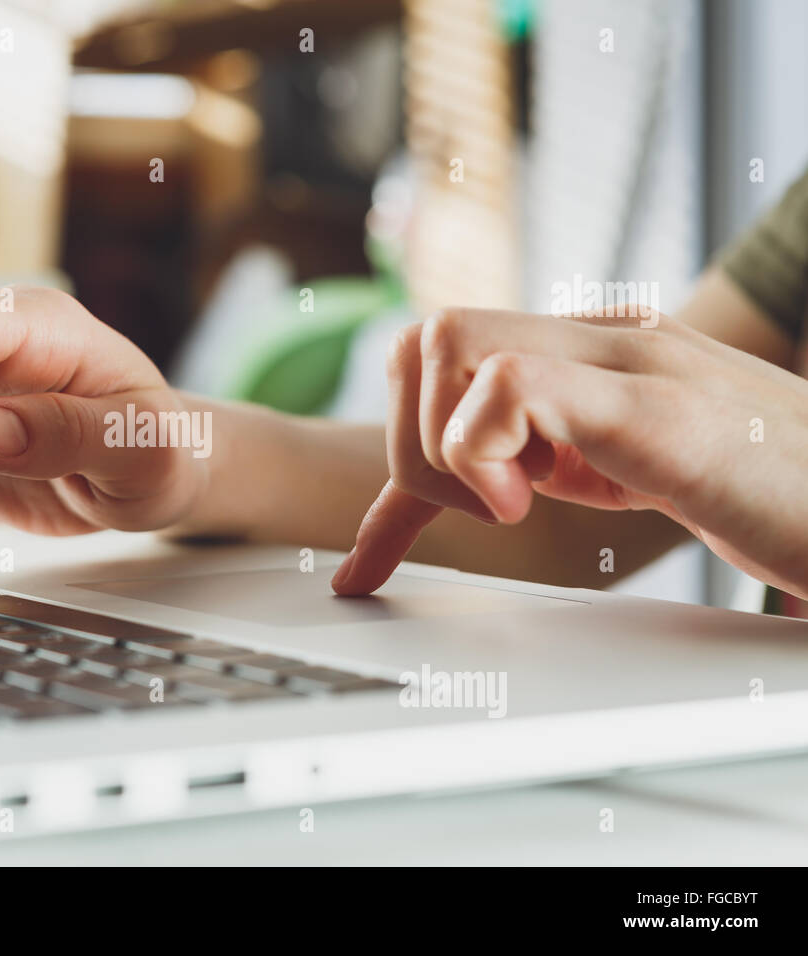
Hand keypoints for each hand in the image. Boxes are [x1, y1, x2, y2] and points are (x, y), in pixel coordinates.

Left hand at [331, 306, 807, 598]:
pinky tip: (526, 505)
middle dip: (413, 437)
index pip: (453, 353)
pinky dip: (482, 451)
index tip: (378, 554)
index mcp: (592, 355)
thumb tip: (485, 474)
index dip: (399, 446)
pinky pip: (509, 385)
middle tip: (476, 508)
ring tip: (512, 504)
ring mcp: (629, 361)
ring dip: (446, 442)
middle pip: (429, 332)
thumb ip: (556, 453)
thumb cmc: (772, 497)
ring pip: (450, 338)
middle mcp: (603, 339)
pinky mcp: (653, 404)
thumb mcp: (628, 471)